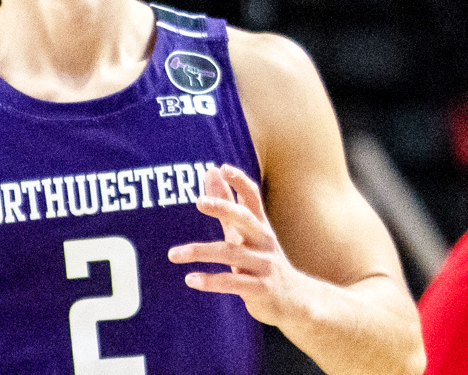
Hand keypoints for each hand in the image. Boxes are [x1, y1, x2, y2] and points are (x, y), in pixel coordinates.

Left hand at [169, 164, 309, 326]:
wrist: (295, 299)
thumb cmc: (262, 261)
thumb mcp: (247, 234)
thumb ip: (228, 206)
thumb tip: (212, 172)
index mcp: (261, 226)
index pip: (253, 198)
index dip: (240, 182)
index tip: (222, 168)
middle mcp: (264, 241)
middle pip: (245, 220)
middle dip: (224, 208)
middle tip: (200, 202)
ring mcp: (263, 264)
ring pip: (231, 253)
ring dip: (200, 252)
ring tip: (173, 254)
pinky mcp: (260, 288)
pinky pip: (233, 283)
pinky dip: (211, 281)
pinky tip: (190, 279)